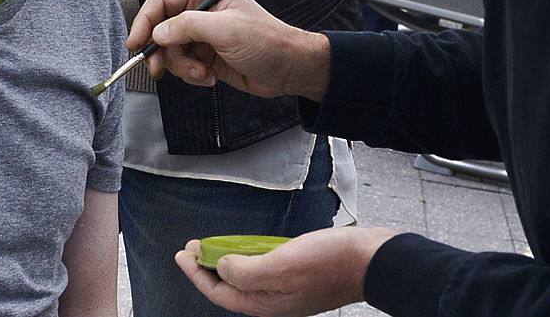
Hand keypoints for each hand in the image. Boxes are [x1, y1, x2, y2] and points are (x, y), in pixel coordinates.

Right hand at [128, 0, 331, 101]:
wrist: (288, 68)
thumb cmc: (266, 41)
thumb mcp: (225, 30)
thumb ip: (188, 27)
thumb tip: (158, 33)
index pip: (162, 1)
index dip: (145, 21)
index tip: (135, 44)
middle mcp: (200, 10)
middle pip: (161, 28)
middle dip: (162, 51)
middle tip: (159, 69)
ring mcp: (202, 34)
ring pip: (170, 51)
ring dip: (182, 67)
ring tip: (203, 73)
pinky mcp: (205, 55)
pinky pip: (183, 65)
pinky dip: (192, 75)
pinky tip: (210, 76)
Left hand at [174, 226, 397, 316]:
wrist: (367, 260)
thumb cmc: (329, 263)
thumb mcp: (281, 265)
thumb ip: (247, 272)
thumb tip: (222, 268)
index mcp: (266, 303)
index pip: (220, 294)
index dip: (197, 275)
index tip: (182, 254)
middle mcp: (273, 300)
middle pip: (230, 288)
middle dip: (207, 268)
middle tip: (190, 248)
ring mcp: (285, 288)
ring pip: (244, 278)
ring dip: (224, 262)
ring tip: (210, 246)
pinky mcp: (295, 274)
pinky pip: (261, 269)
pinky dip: (245, 258)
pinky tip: (242, 247)